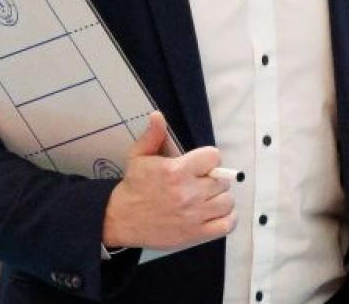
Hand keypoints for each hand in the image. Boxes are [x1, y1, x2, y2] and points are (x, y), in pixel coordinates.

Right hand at [101, 112, 235, 251]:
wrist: (122, 220)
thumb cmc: (134, 187)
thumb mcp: (138, 157)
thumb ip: (153, 136)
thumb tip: (158, 115)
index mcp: (176, 171)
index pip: (213, 157)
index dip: (208, 159)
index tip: (200, 165)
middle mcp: (188, 193)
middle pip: (222, 180)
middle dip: (213, 179)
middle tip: (201, 182)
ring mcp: (194, 215)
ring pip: (227, 201)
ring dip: (220, 198)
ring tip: (207, 198)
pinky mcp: (196, 234)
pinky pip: (227, 224)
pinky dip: (227, 218)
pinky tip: (216, 213)